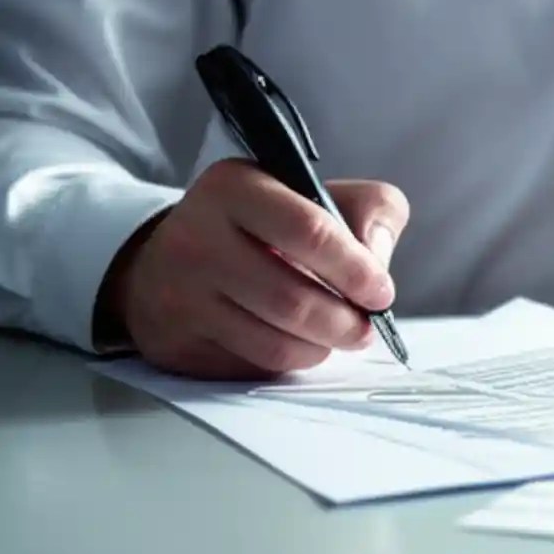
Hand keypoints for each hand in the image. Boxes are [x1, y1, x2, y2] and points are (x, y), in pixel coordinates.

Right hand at [102, 158, 409, 379]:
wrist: (172, 259)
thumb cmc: (261, 227)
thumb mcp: (316, 193)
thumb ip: (369, 208)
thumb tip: (376, 260)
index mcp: (236, 188)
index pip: (310, 232)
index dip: (357, 270)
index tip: (380, 292)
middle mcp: (198, 238)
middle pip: (293, 300)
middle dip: (345, 322)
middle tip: (366, 327)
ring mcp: (182, 294)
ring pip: (276, 343)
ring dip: (322, 346)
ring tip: (338, 334)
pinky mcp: (180, 342)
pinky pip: (254, 365)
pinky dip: (292, 360)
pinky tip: (300, 343)